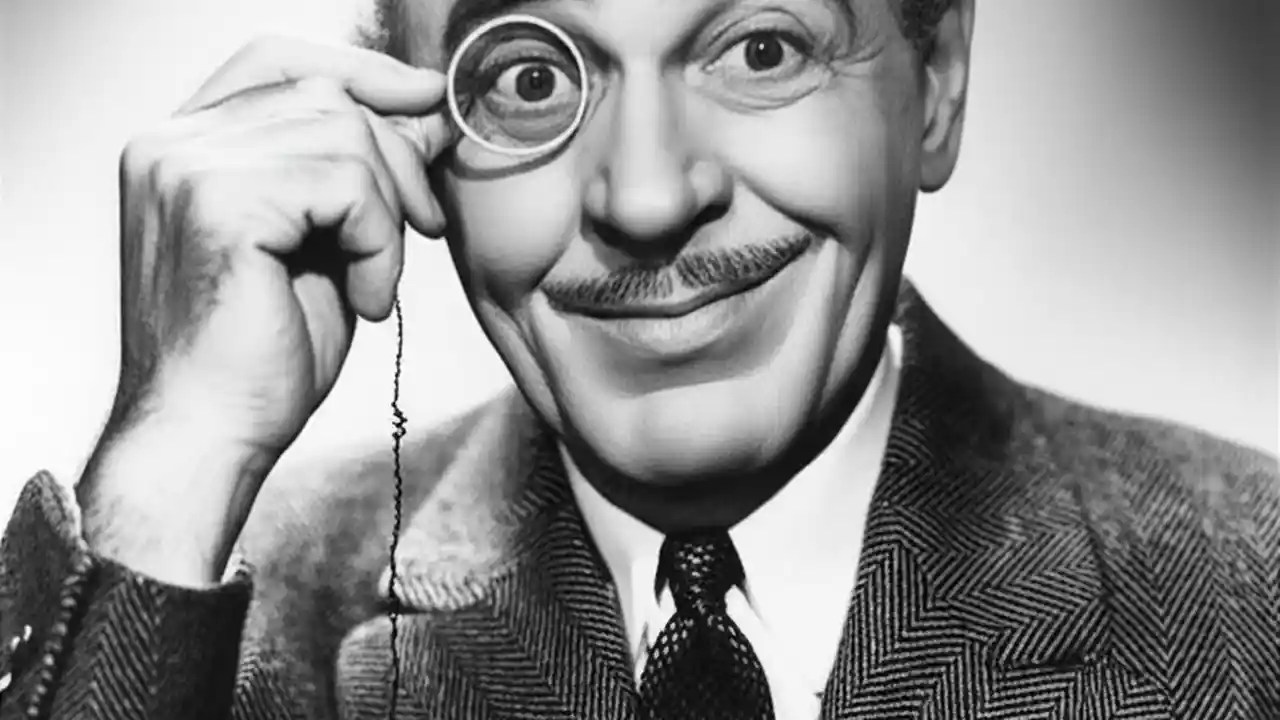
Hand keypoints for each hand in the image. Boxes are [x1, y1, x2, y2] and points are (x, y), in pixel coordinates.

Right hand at [79, 36, 451, 584]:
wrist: (210, 439)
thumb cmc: (260, 356)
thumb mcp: (323, 245)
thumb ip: (358, 175)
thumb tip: (424, 113)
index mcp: (182, 148)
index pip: (275, 61)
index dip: (359, 71)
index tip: (427, 100)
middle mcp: (170, 143)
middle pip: (324, 94)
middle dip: (397, 158)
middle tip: (425, 226)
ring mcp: (187, 168)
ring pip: (345, 136)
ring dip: (387, 214)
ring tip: (375, 282)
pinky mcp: (219, 205)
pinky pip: (346, 183)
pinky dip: (378, 243)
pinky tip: (367, 299)